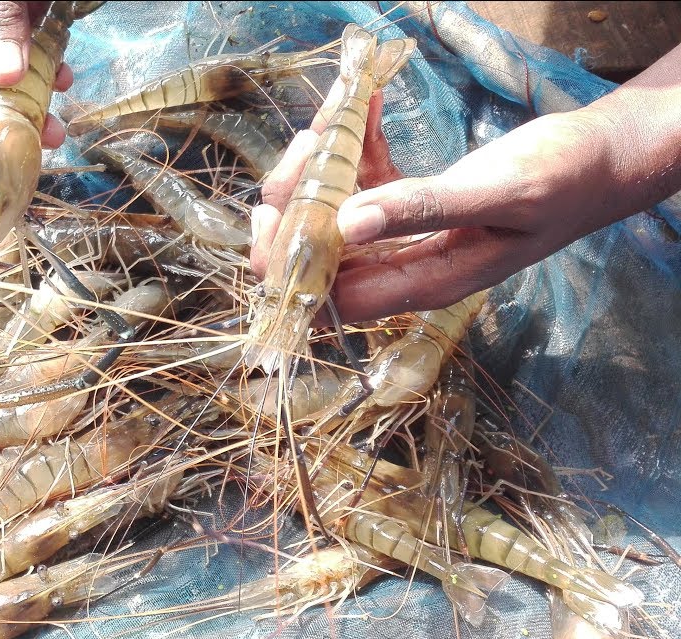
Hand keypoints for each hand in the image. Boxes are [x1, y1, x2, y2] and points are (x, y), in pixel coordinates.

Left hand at [251, 91, 625, 323]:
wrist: (603, 161)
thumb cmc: (562, 181)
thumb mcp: (496, 193)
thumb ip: (423, 209)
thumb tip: (348, 225)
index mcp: (418, 284)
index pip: (326, 295)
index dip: (289, 260)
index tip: (282, 205)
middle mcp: (400, 267)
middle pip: (315, 251)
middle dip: (297, 198)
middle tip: (313, 141)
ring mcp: (401, 236)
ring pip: (329, 210)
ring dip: (322, 160)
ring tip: (343, 105)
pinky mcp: (408, 205)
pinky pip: (360, 178)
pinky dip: (353, 140)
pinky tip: (366, 97)